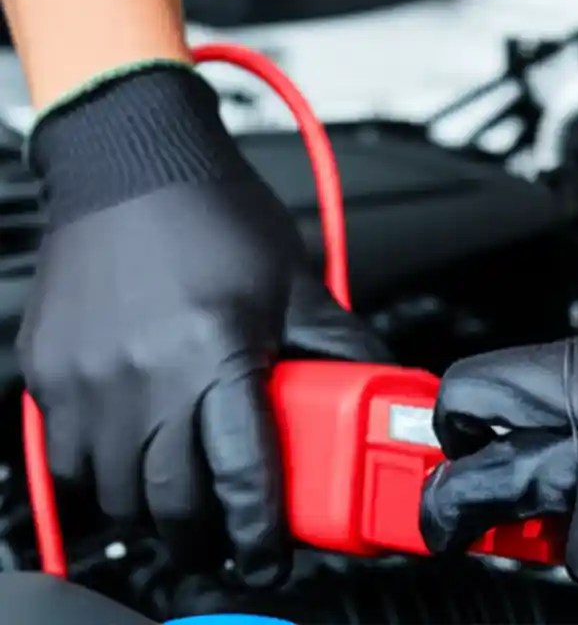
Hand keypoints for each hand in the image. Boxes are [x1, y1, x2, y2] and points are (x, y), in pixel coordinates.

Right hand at [17, 66, 388, 585]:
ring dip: (157, 510)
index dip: (260, 532)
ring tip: (189, 500)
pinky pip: (69, 461)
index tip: (272, 557)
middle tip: (232, 539)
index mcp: (216, 353)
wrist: (130, 162)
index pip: (243, 474)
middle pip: (174, 501)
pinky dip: (104, 479)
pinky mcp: (50, 374)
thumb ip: (340, 346)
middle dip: (209, 536)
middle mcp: (144, 375)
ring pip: (116, 493)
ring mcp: (88, 380)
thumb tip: (386, 389)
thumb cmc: (214, 214)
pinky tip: (137, 462)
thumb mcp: (297, 283)